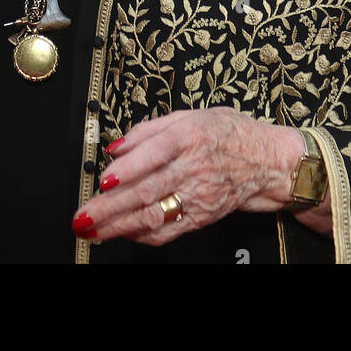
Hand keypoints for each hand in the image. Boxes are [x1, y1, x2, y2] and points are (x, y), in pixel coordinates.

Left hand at [70, 109, 317, 246]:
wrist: (268, 162)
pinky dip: (142, 234)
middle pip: (148, 189)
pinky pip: (169, 231)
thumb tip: (115, 146)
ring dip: (119, 226)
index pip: (156, 153)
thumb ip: (149, 130)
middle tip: (83, 216)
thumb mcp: (191, 115)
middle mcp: (193, 167)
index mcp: (190, 135)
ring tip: (92, 230)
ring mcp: (198, 196)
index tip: (104, 179)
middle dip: (111, 206)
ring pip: (155, 214)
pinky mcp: (201, 217)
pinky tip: (122, 233)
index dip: (129, 168)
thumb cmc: (228, 133)